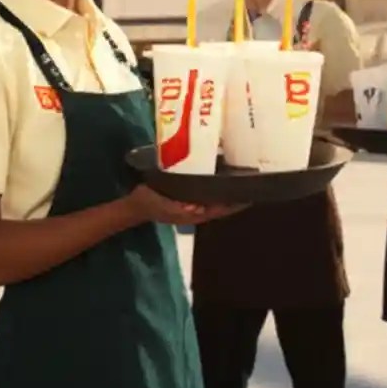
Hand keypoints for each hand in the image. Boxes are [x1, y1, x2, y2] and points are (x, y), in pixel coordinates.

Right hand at [126, 185, 244, 225]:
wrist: (135, 205)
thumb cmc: (151, 205)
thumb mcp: (164, 207)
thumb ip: (180, 209)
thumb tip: (198, 207)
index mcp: (196, 214)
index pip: (222, 210)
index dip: (236, 205)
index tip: (251, 195)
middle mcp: (198, 209)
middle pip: (222, 203)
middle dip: (236, 195)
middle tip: (251, 179)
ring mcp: (193, 203)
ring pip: (216, 197)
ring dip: (227, 189)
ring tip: (240, 174)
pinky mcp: (188, 196)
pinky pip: (206, 190)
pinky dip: (215, 184)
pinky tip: (219, 173)